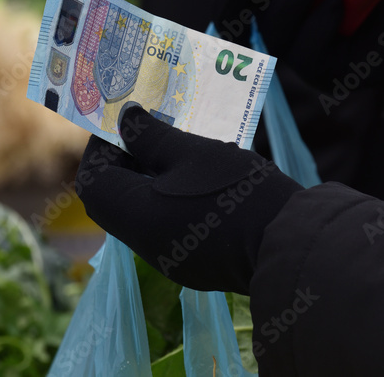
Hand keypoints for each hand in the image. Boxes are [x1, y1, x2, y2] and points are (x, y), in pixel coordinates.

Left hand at [76, 106, 301, 294]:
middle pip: (114, 200)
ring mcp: (169, 258)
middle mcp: (143, 243)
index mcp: (135, 216)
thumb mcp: (192, 153)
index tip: (123, 123)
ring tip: (174, 150)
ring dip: (147, 182)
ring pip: (139, 215)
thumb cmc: (237, 192)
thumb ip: (152, 137)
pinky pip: (164, 228)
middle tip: (147, 133)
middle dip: (124, 163)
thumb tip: (125, 119)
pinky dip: (167, 201)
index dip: (101, 148)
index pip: (93, 181)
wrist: (289, 244)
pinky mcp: (192, 265)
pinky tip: (195, 180)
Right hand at [211, 0, 383, 90]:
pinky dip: (319, 25)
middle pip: (238, 27)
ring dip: (288, 3)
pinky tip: (335, 2)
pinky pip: (312, 54)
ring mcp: (302, 56)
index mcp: (269, 0)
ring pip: (277, 38)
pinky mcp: (330, 72)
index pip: (229, 7)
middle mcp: (279, 32)